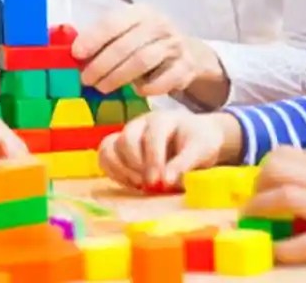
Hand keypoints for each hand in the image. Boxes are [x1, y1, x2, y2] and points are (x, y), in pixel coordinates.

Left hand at [74, 4, 222, 96]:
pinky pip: (164, 79)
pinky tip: (136, 90)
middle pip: (126, 45)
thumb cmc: (144, 43)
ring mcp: (174, 45)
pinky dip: (148, 87)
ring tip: (102, 87)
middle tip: (86, 79)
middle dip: (102, 64)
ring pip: (143, 61)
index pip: (113, 22)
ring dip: (118, 77)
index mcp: (140, 12)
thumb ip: (103, 39)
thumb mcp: (127, 32)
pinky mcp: (185, 67)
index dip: (93, 38)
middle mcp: (159, 24)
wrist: (187, 52)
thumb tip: (71, 53)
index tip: (76, 54)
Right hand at [98, 110, 239, 189]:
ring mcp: (128, 133)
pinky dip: (113, 171)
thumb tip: (165, 182)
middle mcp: (141, 123)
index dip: (154, 160)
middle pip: (127, 139)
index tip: (160, 182)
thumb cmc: (199, 142)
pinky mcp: (120, 147)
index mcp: (162, 119)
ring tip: (138, 185)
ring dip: (122, 169)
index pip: (152, 136)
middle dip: (136, 165)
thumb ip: (183, 164)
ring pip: (111, 146)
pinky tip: (130, 184)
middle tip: (149, 185)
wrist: (196, 139)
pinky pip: (105, 155)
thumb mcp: (201, 150)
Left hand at [244, 148, 305, 263]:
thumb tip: (297, 173)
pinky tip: (277, 252)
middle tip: (254, 207)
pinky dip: (285, 249)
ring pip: (285, 197)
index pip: (283, 154)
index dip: (263, 168)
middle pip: (276, 171)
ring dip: (261, 211)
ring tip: (256, 226)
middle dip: (255, 188)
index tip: (259, 184)